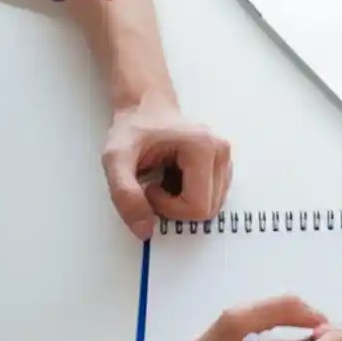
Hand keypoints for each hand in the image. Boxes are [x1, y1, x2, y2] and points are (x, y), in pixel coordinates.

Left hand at [102, 97, 232, 239]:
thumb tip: (144, 231)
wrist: (144, 109)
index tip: (150, 187)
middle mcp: (221, 152)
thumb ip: (125, 195)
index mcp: (203, 148)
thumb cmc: (132, 130)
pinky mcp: (223, 166)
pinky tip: (175, 180)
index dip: (169, 208)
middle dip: (176, 208)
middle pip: (207, 210)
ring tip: (164, 181)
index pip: (198, 207)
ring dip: (182, 204)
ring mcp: (225, 159)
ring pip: (210, 207)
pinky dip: (190, 198)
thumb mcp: (115, 160)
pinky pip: (211, 199)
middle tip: (154, 187)